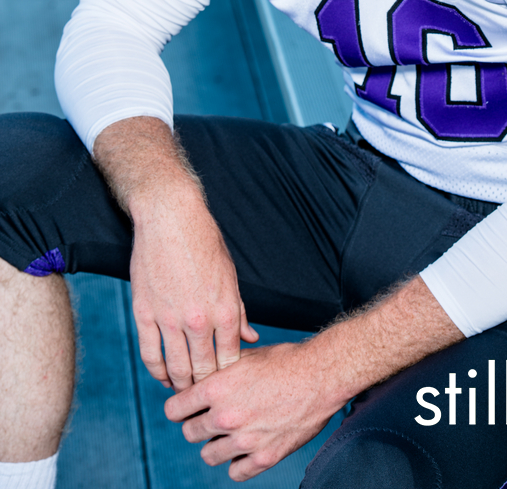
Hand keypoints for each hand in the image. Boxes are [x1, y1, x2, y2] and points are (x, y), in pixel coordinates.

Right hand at [93, 117, 257, 391]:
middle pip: (203, 370)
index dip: (230, 377)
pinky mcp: (144, 313)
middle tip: (206, 398)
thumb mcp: (230, 275)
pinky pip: (150, 354)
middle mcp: (198, 319)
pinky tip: (164, 375)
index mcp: (225, 309)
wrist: (170, 217)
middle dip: (206, 388)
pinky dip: (157, 371)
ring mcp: (169, 318)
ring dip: (181, 384)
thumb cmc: (204, 242)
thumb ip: (239, 310)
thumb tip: (251, 337)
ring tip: (185, 392)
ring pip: (176, 368)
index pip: (230, 359)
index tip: (229, 384)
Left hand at [165, 341, 336, 481]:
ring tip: (230, 432)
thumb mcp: (246, 356)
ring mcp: (244, 440)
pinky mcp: (264, 457)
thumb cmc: (285, 361)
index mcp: (216, 388)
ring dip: (216, 444)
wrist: (321, 375)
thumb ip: (219, 370)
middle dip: (198, 424)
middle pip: (189, 433)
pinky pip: (235, 472)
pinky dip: (237, 462)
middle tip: (212, 416)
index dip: (180, 406)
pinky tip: (245, 447)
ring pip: (209, 455)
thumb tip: (200, 377)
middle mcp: (226, 416)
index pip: (174, 410)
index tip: (188, 406)